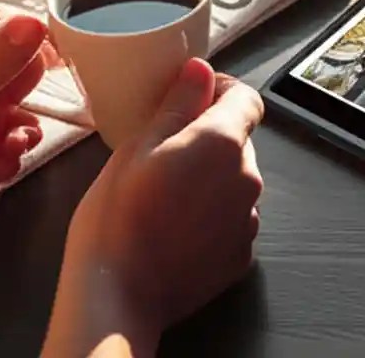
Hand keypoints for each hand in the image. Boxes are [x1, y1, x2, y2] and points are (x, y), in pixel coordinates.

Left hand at [0, 10, 50, 255]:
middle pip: (18, 65)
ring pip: (20, 107)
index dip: (31, 41)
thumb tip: (34, 23)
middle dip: (23, 97)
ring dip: (18, 133)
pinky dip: (7, 156)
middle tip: (6, 117)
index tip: (54, 67)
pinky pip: (12, 139)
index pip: (3, 23)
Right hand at [42, 58, 263, 357]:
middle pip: (240, 141)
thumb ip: (177, 104)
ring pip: (236, 181)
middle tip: (164, 150)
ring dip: (212, 177)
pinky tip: (175, 225)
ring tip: (166, 194)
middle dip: (210, 137)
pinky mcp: (242, 255)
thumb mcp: (137, 147)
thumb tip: (200, 69)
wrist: (118, 295)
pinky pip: (233, 218)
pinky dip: (212, 214)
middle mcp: (248, 178)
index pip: (248, 98)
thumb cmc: (116, 215)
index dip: (222, 91)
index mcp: (223, 143)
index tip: (193, 96)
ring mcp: (248, 220)